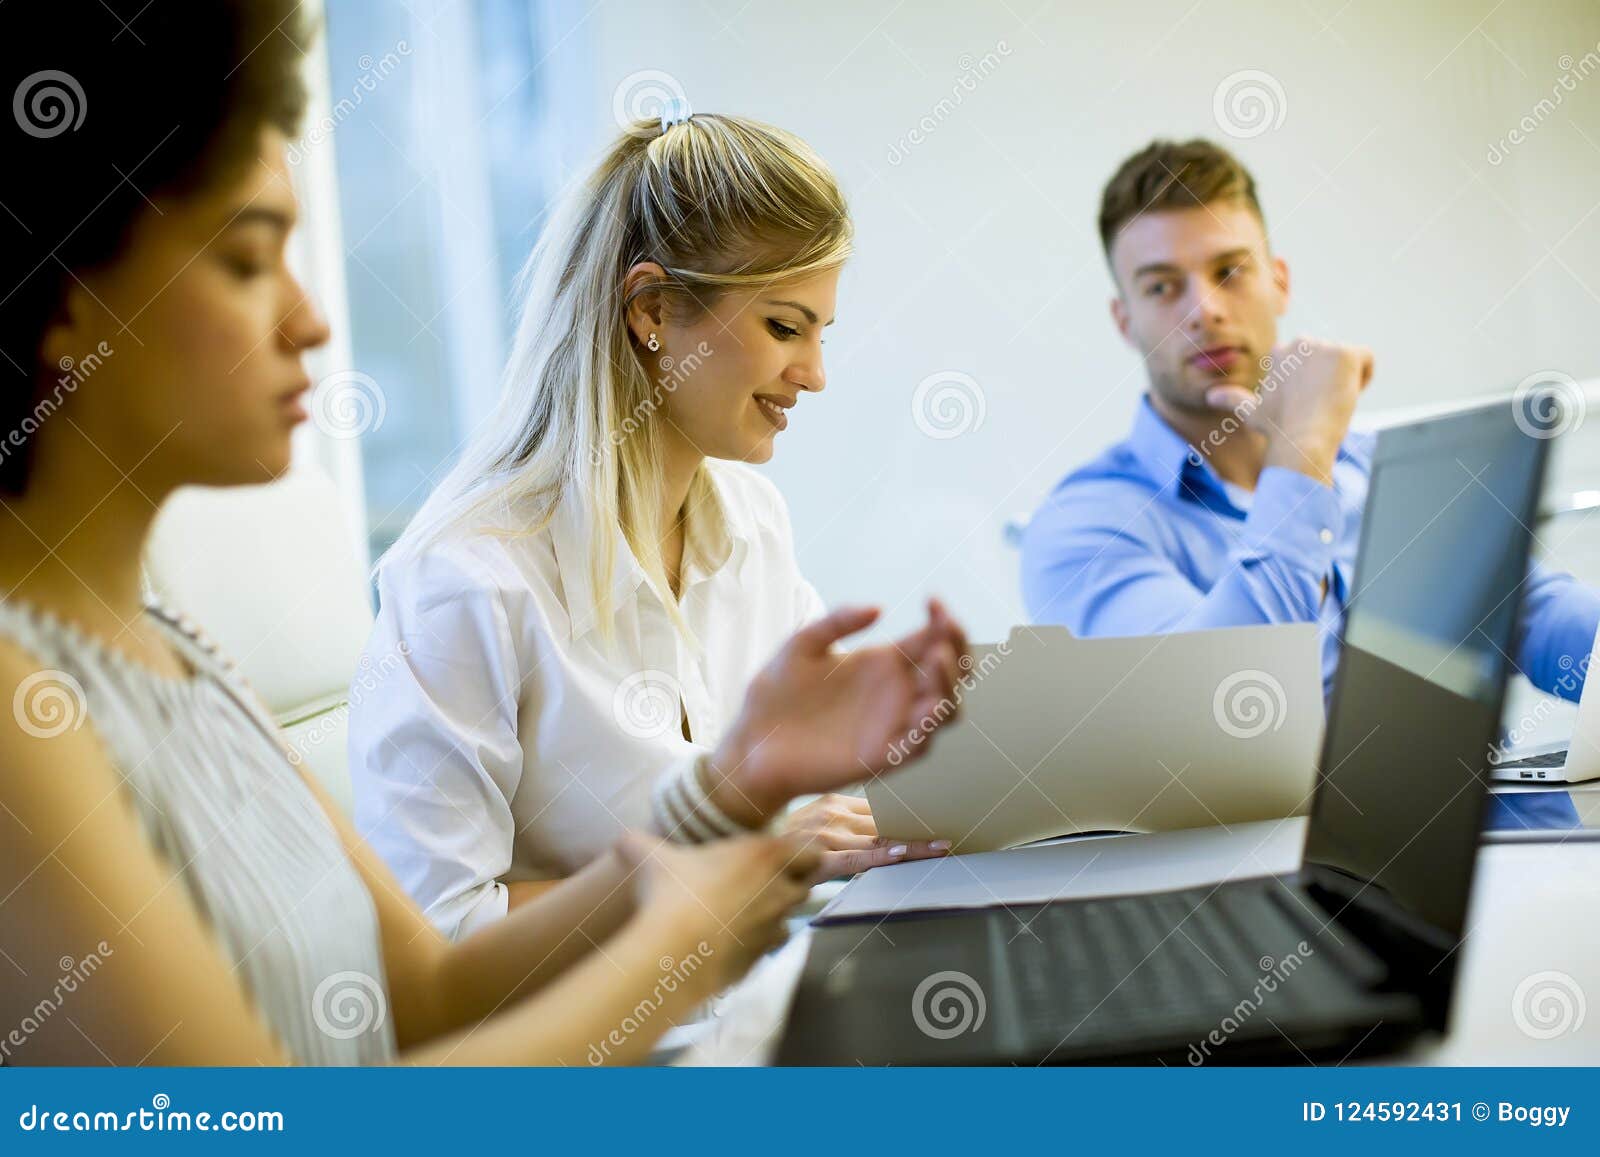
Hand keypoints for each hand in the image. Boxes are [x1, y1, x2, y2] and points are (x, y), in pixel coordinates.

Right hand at [614, 830, 820, 992]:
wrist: (676, 950)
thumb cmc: (671, 894)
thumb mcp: (650, 857)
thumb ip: (639, 843)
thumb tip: (621, 840)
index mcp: (765, 855)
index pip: (810, 851)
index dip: (800, 855)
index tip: (780, 857)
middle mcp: (779, 890)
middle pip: (806, 884)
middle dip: (791, 884)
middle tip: (763, 884)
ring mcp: (773, 926)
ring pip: (789, 918)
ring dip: (774, 914)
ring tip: (743, 914)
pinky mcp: (762, 956)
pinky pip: (768, 947)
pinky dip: (757, 943)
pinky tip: (731, 941)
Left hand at [706, 598, 968, 825]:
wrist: (752, 742)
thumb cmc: (776, 693)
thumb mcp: (801, 645)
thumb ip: (837, 622)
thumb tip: (879, 609)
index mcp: (885, 663)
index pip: (932, 639)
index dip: (944, 620)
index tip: (933, 600)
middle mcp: (897, 693)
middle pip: (951, 672)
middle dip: (958, 648)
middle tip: (944, 630)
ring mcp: (893, 726)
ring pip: (946, 710)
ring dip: (949, 685)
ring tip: (936, 661)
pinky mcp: (881, 758)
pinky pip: (918, 747)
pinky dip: (927, 729)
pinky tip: (923, 708)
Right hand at [782, 793, 950, 881]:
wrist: (744, 848)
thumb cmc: (780, 840)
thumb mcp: (812, 820)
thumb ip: (843, 821)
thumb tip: (876, 829)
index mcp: (834, 802)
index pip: (881, 809)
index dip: (910, 815)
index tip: (938, 815)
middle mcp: (834, 814)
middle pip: (886, 823)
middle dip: (917, 829)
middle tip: (948, 836)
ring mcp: (829, 835)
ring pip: (878, 840)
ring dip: (911, 846)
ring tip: (940, 848)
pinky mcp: (822, 857)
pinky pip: (858, 857)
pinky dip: (881, 856)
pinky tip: (902, 854)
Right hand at [1204, 336, 1372, 485]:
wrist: (1301, 439)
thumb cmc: (1276, 430)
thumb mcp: (1252, 413)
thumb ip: (1233, 400)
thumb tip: (1209, 397)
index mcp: (1280, 352)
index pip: (1310, 361)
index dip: (1312, 384)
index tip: (1305, 405)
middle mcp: (1299, 342)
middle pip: (1331, 358)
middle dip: (1330, 380)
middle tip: (1318, 407)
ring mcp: (1323, 345)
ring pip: (1349, 361)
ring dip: (1346, 382)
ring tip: (1330, 403)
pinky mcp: (1346, 353)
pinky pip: (1367, 360)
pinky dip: (1364, 378)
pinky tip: (1347, 396)